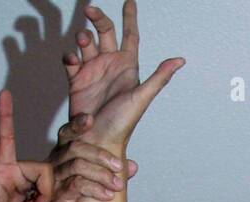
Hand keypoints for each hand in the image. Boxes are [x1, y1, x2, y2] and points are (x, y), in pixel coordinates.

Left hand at [0, 91, 53, 201]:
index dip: (6, 117)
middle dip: (45, 191)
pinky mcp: (31, 192)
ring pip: (49, 180)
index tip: (4, 93)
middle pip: (42, 169)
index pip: (5, 140)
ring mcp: (23, 182)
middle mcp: (12, 173)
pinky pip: (49, 189)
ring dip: (46, 198)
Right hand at [42, 113, 137, 201]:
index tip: (91, 119)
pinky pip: (75, 186)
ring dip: (101, 174)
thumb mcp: (99, 184)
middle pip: (75, 148)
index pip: (68, 133)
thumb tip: (133, 166)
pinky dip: (94, 189)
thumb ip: (114, 173)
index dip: (78, 124)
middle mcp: (56, 163)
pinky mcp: (57, 196)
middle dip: (101, 156)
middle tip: (120, 167)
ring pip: (77, 166)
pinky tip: (107, 194)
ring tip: (117, 184)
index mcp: (64, 155)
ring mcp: (54, 179)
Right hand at [62, 1, 183, 154]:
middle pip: (104, 32)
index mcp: (128, 67)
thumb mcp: (142, 98)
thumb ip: (160, 78)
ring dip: (83, 36)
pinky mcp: (77, 80)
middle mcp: (110, 66)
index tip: (130, 0)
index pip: (130, 35)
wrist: (100, 141)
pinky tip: (72, 60)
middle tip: (90, 10)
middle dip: (98, 18)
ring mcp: (93, 71)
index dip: (130, 17)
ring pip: (86, 43)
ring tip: (83, 40)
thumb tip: (180, 60)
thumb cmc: (123, 124)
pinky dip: (69, 56)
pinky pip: (71, 60)